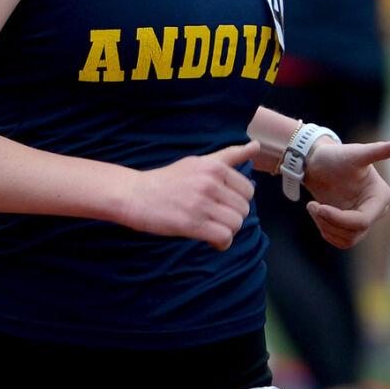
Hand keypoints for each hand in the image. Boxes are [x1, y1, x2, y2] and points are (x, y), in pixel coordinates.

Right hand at [122, 142, 258, 249]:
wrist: (133, 194)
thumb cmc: (167, 180)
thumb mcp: (198, 161)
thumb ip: (229, 155)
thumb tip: (256, 145)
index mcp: (214, 166)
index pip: (248, 190)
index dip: (238, 202)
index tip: (222, 205)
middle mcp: (209, 182)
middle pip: (243, 209)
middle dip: (233, 218)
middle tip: (215, 219)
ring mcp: (200, 203)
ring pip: (236, 224)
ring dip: (227, 231)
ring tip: (212, 229)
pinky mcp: (191, 223)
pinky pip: (223, 237)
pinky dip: (221, 243)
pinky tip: (210, 240)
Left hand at [301, 136, 389, 248]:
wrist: (319, 163)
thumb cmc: (337, 156)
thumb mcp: (355, 154)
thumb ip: (377, 151)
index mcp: (381, 196)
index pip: (362, 221)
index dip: (339, 219)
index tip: (318, 207)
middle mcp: (376, 210)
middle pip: (354, 232)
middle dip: (329, 222)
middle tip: (313, 206)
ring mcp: (364, 220)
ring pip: (347, 240)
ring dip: (325, 227)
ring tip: (313, 207)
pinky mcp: (351, 226)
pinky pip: (341, 241)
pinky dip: (326, 230)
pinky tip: (317, 213)